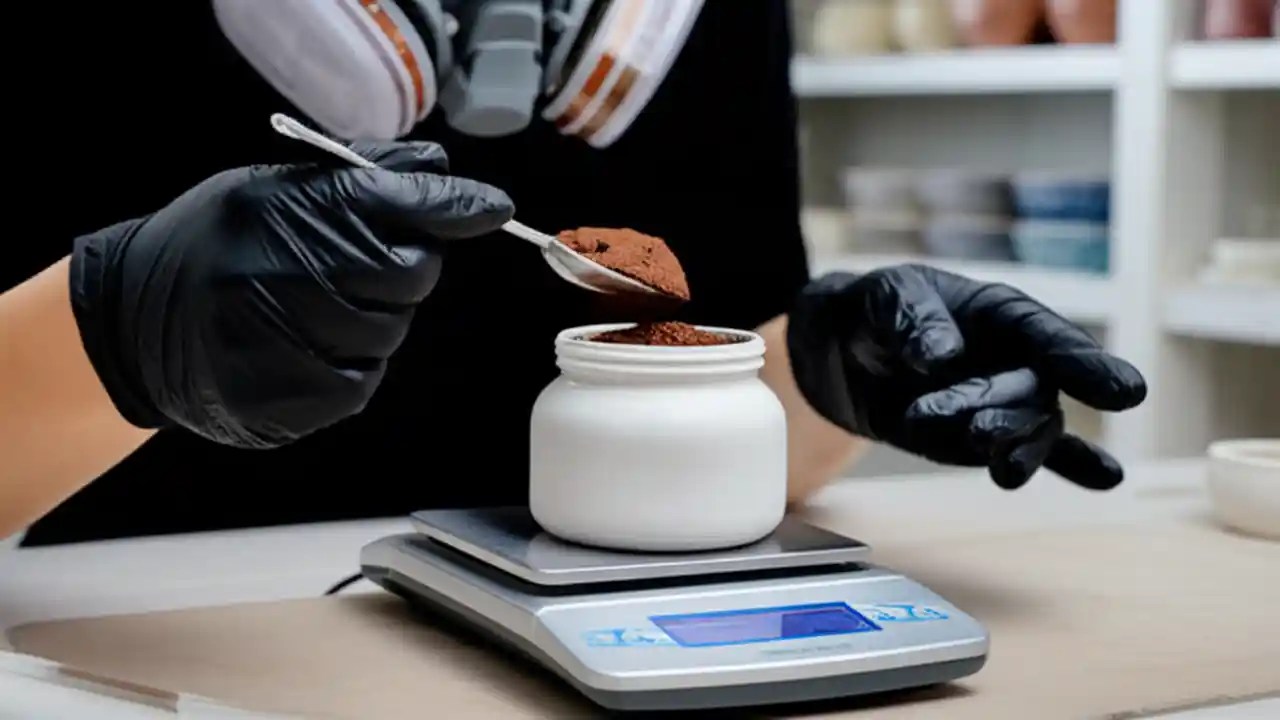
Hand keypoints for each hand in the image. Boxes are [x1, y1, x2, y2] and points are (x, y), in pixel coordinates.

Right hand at [70, 141, 513, 448]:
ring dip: (374, 319)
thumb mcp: (273, 186)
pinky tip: (305, 345)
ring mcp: (281, 343)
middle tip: (358, 264)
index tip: (493, 206)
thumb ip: (360, 176)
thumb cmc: (216, 244)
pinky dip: (349, 363)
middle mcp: (280, 274)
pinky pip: (360, 380)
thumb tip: (436, 166)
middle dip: (402, 266)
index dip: (452, 207)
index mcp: (281, 209)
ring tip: (314, 306)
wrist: (132, 321)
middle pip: (408, 274)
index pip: (393, 204)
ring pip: (389, 332)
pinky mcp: (285, 400)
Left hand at [787, 264, 1146, 489]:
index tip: (1126, 393)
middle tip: (936, 415)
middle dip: (995, 410)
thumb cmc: (873, 309)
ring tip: (992, 461)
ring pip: (1029, 432)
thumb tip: (940, 358)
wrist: (837, 352)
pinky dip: (1070, 468)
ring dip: (1010, 447)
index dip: (1085, 364)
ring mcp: (1002, 404)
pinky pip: (1032, 454)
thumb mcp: (884, 298)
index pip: (1048, 338)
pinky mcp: (980, 440)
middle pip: (1033, 394)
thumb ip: (911, 321)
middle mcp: (1015, 358)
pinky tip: (1107, 479)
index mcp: (1001, 314)